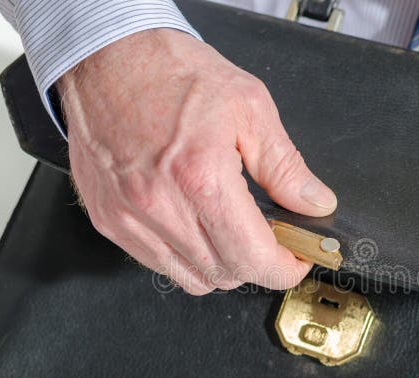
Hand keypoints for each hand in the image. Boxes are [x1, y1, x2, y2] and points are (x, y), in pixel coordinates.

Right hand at [58, 29, 337, 294]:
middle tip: (270, 238)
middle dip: (256, 265)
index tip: (296, 260)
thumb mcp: (248, 106)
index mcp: (201, 178)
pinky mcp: (108, 220)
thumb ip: (285, 166)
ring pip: (191, 278)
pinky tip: (194, 225)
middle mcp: (159, 206)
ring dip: (221, 266)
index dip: (284, 269)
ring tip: (231, 230)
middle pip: (224, 275)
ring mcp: (128, 218)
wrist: (105, 57)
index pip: (252, 259)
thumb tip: (314, 202)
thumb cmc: (169, 71)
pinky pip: (156, 264)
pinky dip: (185, 257)